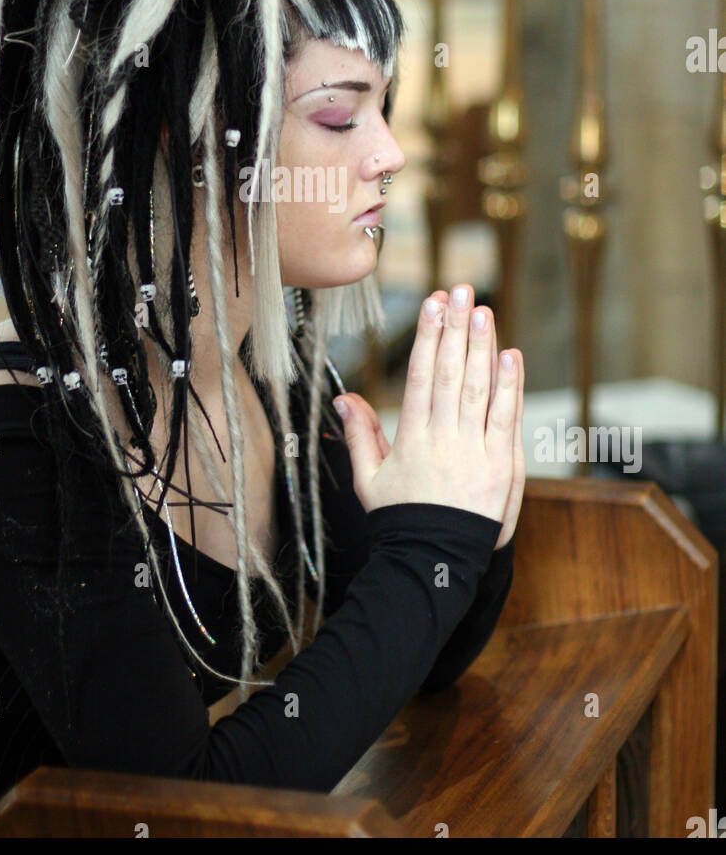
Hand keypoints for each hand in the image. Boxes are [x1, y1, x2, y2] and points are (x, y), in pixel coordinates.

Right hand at [333, 287, 524, 548]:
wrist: (433, 563)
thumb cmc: (401, 521)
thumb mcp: (369, 481)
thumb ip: (360, 436)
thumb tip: (345, 398)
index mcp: (412, 439)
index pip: (421, 377)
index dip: (427, 337)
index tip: (432, 304)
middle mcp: (444, 440)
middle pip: (450, 374)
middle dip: (456, 328)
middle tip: (461, 291)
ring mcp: (476, 452)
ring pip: (479, 389)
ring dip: (482, 347)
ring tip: (484, 311)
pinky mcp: (502, 465)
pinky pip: (506, 418)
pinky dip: (509, 386)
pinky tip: (510, 356)